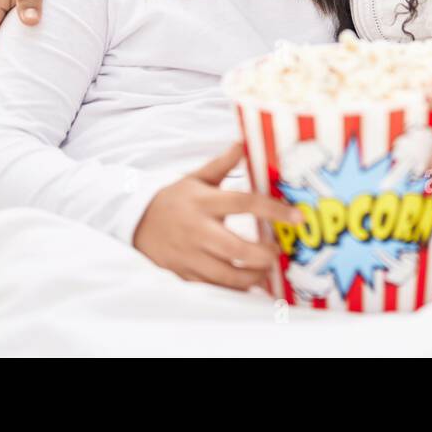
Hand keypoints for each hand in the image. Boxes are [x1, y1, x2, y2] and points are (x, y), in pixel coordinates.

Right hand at [133, 143, 303, 288]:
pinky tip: (248, 284)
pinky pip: (213, 288)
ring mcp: (190, 255)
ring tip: (266, 270)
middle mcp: (198, 230)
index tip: (296, 217)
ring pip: (227, 275)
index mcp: (204, 202)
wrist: (135, 221)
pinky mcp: (184, 273)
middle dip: (265, 255)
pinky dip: (234, 289)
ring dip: (253, 276)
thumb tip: (243, 142)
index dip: (273, 210)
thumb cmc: (173, 198)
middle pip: (238, 249)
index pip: (245, 203)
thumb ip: (222, 163)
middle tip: (278, 251)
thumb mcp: (196, 177)